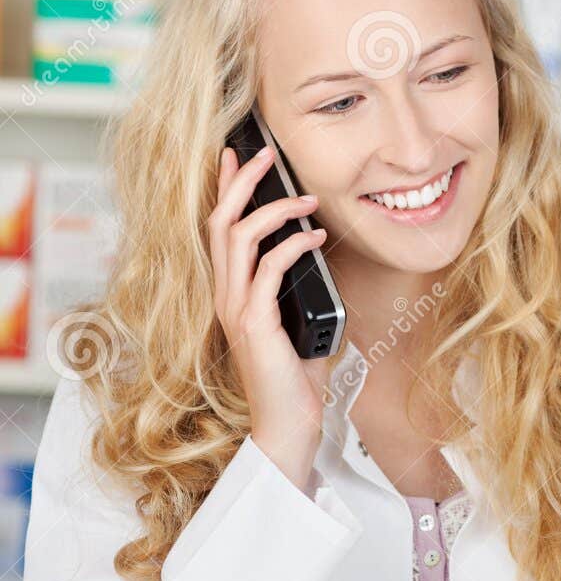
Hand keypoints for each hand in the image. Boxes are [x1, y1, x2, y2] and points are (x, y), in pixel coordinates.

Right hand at [209, 144, 333, 489]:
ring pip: (238, 238)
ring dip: (273, 209)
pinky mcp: (252, 322)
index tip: (235, 157)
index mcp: (230, 295)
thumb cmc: (295, 383)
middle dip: (241, 182)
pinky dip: (294, 246)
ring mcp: (235, 309)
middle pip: (221, 223)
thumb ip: (300, 294)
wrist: (287, 426)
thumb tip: (322, 260)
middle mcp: (225, 297)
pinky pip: (268, 269)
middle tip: (263, 154)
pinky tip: (316, 238)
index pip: (218, 231)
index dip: (224, 190)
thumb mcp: (298, 326)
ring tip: (305, 199)